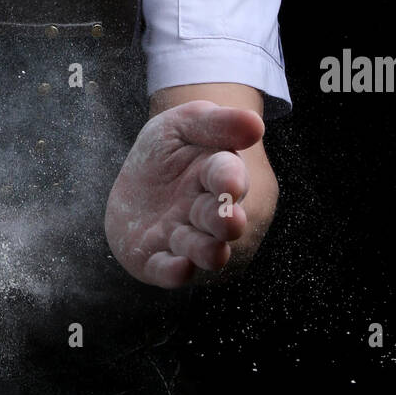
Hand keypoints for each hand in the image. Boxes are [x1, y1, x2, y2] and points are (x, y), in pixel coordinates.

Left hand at [105, 99, 264, 287]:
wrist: (140, 178)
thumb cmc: (171, 147)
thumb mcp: (185, 123)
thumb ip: (218, 122)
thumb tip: (255, 125)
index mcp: (218, 176)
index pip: (226, 176)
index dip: (228, 180)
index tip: (229, 183)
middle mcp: (206, 212)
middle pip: (219, 220)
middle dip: (224, 222)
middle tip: (228, 221)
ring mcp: (183, 237)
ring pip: (200, 249)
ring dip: (207, 251)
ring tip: (214, 252)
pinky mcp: (157, 259)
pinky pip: (167, 270)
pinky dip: (174, 272)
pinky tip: (179, 268)